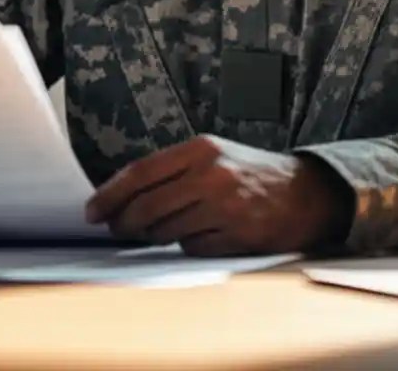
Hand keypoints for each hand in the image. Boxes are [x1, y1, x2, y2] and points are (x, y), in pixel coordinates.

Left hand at [83, 135, 353, 255]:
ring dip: (155, 236)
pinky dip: (187, 245)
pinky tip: (200, 235)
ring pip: (165, 231)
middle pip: (147, 207)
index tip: (91, 211)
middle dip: (123, 222)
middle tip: (116, 228)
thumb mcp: (213, 157)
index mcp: (201, 149)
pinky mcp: (236, 236)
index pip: (140, 173)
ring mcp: (225, 208)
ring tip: (162, 230)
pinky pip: (191, 248)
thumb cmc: (250, 174)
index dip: (110, 195)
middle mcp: (212, 175)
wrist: (306, 194)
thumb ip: (172, 172)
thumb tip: (122, 197)